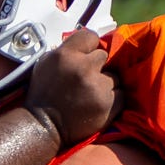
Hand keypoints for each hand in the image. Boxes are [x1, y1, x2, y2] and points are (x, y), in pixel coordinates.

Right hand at [25, 30, 120, 145]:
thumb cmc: (44, 95)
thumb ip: (67, 51)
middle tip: (84, 80)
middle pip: (103, 56)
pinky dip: (112, 99)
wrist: (44, 127)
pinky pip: (121, 94)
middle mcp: (83, 68)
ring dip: (105, 84)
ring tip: (90, 95)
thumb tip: (87, 46)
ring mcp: (98, 86)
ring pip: (114, 76)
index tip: (83, 57)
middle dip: (96, 67)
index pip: (91, 36)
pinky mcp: (109, 104)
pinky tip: (96, 105)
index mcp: (65, 55)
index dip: (88, 47)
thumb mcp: (46, 64)